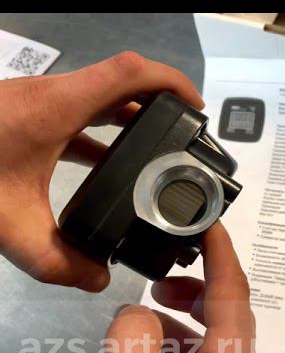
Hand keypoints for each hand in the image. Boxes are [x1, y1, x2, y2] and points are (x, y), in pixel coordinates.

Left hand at [0, 52, 203, 291]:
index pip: (129, 73)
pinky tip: (105, 161)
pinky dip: (100, 130)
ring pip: (99, 95)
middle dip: (161, 104)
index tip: (197, 107)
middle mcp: (50, 95)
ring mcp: (36, 100)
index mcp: (55, 108)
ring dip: (131, 116)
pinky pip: (77, 111)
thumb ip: (56, 260)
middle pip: (122, 82)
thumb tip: (97, 279)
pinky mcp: (24, 112)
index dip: (172, 82)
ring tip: (156, 147)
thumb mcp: (8, 226)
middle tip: (185, 133)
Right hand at [102, 222, 258, 352]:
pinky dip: (181, 342)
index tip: (207, 220)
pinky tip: (153, 347)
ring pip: (215, 335)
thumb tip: (135, 311)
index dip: (219, 247)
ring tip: (148, 312)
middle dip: (193, 283)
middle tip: (159, 279)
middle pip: (226, 306)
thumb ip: (133, 335)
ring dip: (183, 316)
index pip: (232, 284)